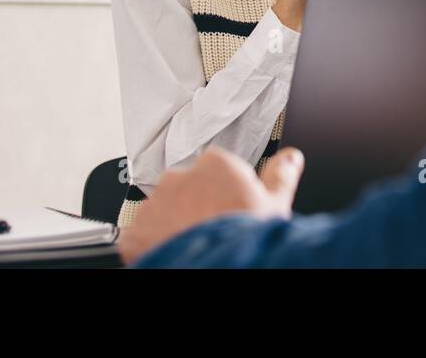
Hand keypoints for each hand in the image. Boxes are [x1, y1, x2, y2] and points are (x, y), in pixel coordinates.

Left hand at [118, 146, 304, 264]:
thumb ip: (280, 175)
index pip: (219, 170)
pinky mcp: (134, 234)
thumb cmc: (245, 238)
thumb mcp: (275, 205)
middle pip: (188, 189)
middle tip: (215, 230)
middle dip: (197, 206)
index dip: (228, 192)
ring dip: (174, 225)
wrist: (215, 267)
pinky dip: (152, 246)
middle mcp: (179, 178)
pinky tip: (175, 255)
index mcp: (215, 165)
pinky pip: (141, 236)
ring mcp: (153, 206)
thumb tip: (291, 157)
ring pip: (163, 212)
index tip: (234, 209)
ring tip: (195, 246)